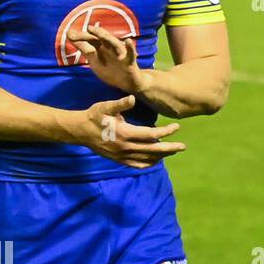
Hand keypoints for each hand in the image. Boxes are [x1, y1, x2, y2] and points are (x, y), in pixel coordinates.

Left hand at [65, 24, 151, 94]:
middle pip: (103, 39)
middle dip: (96, 33)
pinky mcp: (129, 61)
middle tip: (88, 28)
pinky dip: (130, 47)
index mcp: (101, 47)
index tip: (69, 34)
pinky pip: (131, 54)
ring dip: (109, 37)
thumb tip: (69, 34)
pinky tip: (128, 41)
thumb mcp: (93, 58)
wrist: (126, 82)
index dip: (80, 37)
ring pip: (115, 43)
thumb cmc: (110, 68)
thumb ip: (83, 47)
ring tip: (102, 32)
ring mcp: (120, 54)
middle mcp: (110, 48)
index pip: (91, 39)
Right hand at [67, 95, 185, 168]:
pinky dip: (148, 163)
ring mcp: (122, 156)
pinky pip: (137, 165)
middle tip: (183, 146)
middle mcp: (125, 147)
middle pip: (153, 150)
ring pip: (147, 159)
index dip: (166, 132)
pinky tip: (156, 160)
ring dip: (161, 155)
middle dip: (170, 148)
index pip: (151, 135)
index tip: (177, 127)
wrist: (79, 131)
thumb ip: (120, 104)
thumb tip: (132, 98)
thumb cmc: (94, 116)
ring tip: (173, 151)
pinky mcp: (118, 160)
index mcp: (125, 133)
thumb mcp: (105, 107)